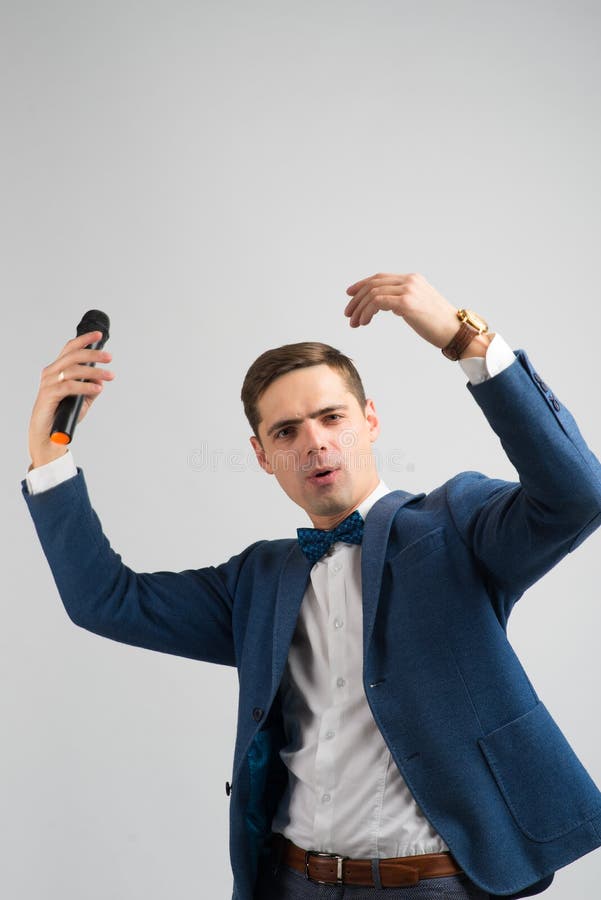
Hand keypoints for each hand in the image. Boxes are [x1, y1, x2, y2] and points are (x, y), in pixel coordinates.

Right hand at [28, 330, 115, 468]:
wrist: (48, 433)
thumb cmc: (63, 413)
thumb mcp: (83, 399)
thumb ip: (92, 387)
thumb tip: (102, 378)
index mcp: (58, 369)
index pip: (70, 349)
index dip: (84, 340)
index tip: (99, 336)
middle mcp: (51, 372)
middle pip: (73, 356)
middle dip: (93, 354)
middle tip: (110, 357)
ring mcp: (49, 383)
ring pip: (73, 370)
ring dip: (94, 371)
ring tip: (110, 375)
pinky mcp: (49, 394)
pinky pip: (69, 386)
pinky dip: (85, 386)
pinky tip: (97, 388)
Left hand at [344, 271, 467, 348]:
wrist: (456, 331)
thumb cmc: (439, 325)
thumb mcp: (419, 307)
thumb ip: (403, 302)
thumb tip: (388, 305)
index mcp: (413, 280)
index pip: (380, 278)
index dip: (362, 285)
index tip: (350, 296)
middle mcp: (410, 281)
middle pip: (373, 283)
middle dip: (357, 299)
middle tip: (348, 314)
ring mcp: (408, 290)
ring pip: (373, 293)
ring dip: (359, 309)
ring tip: (355, 323)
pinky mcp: (407, 303)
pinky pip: (377, 303)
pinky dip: (367, 312)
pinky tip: (364, 322)